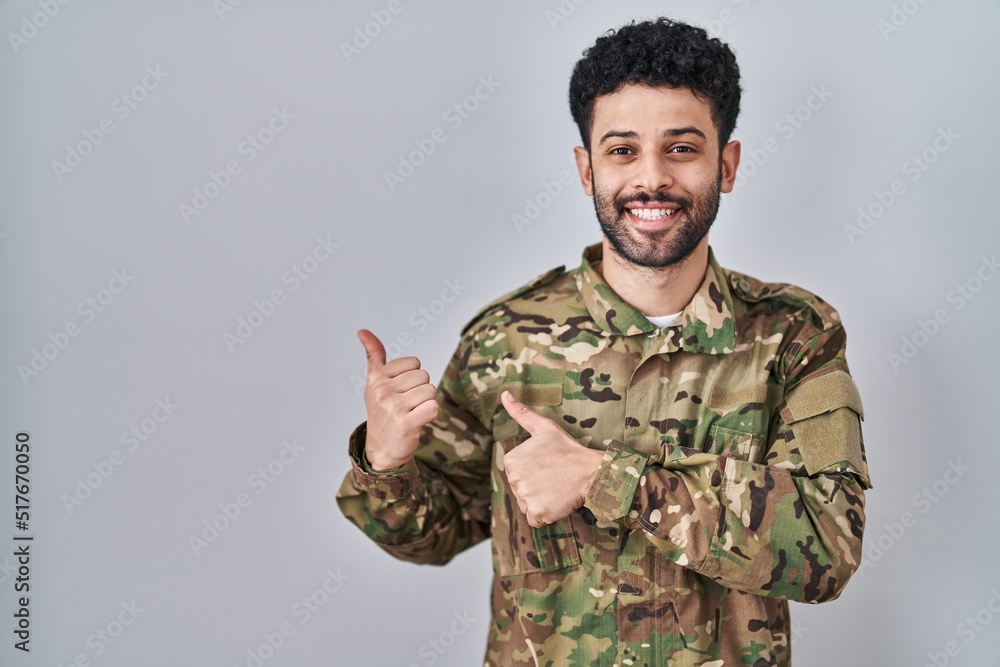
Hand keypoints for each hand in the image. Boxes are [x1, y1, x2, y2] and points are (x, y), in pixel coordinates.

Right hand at [357, 329, 438, 470]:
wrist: (381, 448)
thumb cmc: (382, 411)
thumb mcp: (374, 382)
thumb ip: (374, 355)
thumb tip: (362, 331)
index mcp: (377, 378)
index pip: (414, 363)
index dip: (413, 377)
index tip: (400, 391)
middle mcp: (383, 391)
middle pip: (424, 376)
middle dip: (421, 390)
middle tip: (407, 405)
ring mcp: (393, 407)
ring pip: (431, 391)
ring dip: (426, 403)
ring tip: (411, 413)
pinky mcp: (406, 423)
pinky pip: (433, 407)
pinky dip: (430, 415)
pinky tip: (417, 421)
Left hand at [500, 390, 603, 527]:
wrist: (592, 471)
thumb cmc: (568, 449)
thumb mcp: (544, 428)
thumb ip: (521, 413)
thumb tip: (504, 394)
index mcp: (511, 460)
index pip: (517, 474)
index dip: (534, 472)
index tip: (548, 466)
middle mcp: (514, 478)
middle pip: (521, 491)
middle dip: (536, 488)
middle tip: (555, 477)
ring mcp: (525, 496)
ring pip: (528, 505)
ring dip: (541, 501)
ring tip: (557, 488)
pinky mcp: (537, 512)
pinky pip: (536, 519)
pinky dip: (547, 514)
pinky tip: (558, 501)